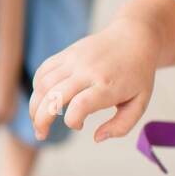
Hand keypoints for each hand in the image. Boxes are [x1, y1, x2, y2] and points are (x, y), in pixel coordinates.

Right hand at [28, 17, 157, 141]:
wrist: (133, 37)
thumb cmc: (137, 75)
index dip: (72, 121)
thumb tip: (96, 138)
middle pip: (53, 96)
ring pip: (43, 84)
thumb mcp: (140, 103)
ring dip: (34, 106)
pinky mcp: (66, 54)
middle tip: (41, 134)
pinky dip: (37, 88)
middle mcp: (87, 71)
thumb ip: (121, 126)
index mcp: (108, 86)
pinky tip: (42, 99)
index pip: (80, 106)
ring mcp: (74, 60)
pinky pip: (43, 71)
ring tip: (37, 120)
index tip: (79, 126)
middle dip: (41, 120)